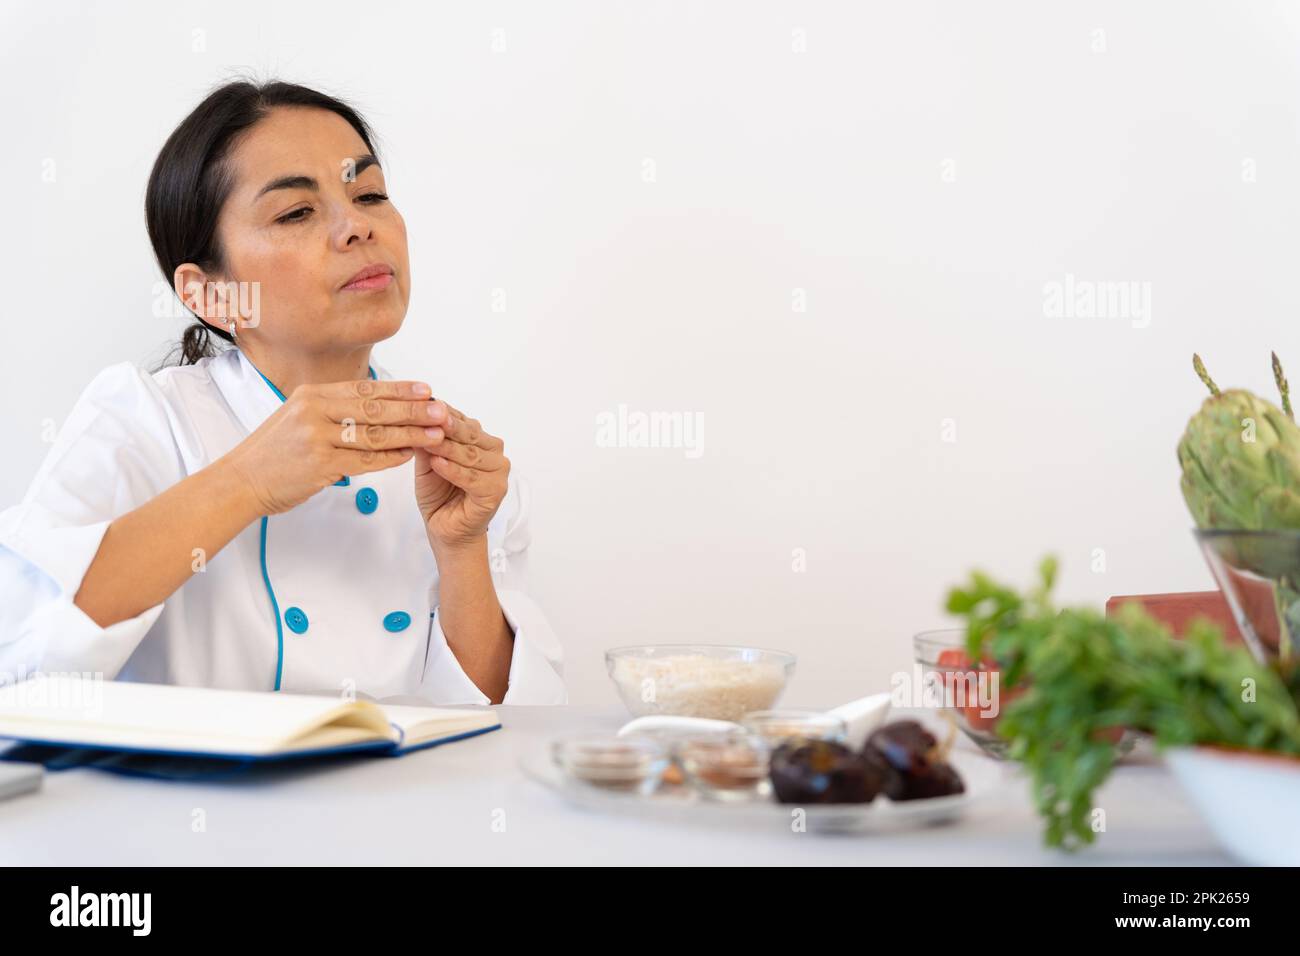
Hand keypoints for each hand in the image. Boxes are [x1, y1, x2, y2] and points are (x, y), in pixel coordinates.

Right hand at [224, 379, 443, 514]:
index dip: (399, 389)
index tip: (426, 389)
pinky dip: (390, 458)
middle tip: (441, 409)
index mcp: (312, 394)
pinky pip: (365, 461)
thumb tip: (374, 403)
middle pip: (375, 408)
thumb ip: (333, 409)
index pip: (365, 388)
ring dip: (410, 434)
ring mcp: (316, 437)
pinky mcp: (319, 464)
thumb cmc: (274, 453)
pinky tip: (410, 455)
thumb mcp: (298, 417)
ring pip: (374, 434)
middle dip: (413, 409)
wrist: (241, 480)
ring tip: (436, 433)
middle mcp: (314, 410)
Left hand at [413, 400, 509, 552]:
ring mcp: (498, 473)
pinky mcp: (495, 492)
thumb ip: (427, 442)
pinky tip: (438, 464)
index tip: (423, 406)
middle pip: (471, 436)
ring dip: (449, 449)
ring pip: (471, 456)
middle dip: (447, 428)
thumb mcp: (427, 462)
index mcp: (482, 441)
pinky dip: (454, 471)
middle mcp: (494, 454)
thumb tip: (418, 417)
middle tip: (429, 418)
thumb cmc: (439, 495)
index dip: (443, 414)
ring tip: (429, 443)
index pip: (463, 422)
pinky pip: (472, 478)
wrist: (444, 529)